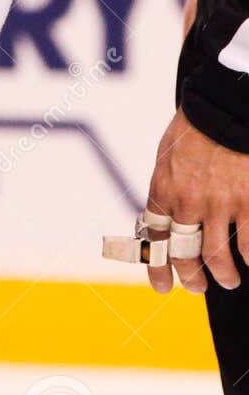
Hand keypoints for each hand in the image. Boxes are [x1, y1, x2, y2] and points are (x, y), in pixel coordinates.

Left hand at [145, 108, 248, 293]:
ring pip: (217, 257)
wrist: (223, 107)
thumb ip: (168, 188)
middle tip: (197, 287)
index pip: (154, 239)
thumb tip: (166, 215)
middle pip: (184, 254)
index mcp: (164, 188)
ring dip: (223, 274)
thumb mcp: (168, 156)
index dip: (157, 266)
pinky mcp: (247, 202)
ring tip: (229, 280)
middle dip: (190, 278)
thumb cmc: (195, 127)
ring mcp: (219, 204)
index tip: (161, 285)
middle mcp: (188, 202)